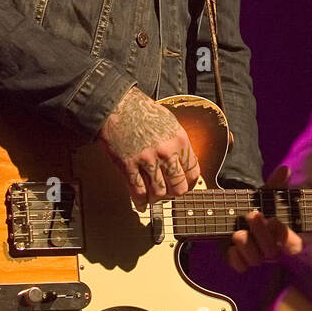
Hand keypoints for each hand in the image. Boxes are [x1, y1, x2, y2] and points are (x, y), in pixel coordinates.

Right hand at [97, 87, 200, 207]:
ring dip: (157, 198)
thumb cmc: (143, 112)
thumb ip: (179, 144)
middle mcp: (166, 153)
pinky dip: (140, 201)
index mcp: (179, 141)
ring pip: (159, 193)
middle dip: (174, 193)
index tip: (187, 186)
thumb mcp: (170, 123)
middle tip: (170, 192)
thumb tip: (185, 162)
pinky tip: (141, 203)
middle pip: (178, 187)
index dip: (191, 183)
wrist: (118, 107)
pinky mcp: (128, 166)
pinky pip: (137, 191)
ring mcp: (147, 160)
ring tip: (155, 197)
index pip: (193, 172)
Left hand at [226, 165, 303, 271]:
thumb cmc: (256, 204)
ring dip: (247, 246)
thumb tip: (285, 169)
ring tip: (237, 232)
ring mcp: (255, 255)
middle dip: (261, 233)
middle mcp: (271, 248)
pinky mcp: (239, 259)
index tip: (275, 221)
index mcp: (282, 235)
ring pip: (256, 260)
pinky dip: (235, 258)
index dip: (286, 237)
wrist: (235, 212)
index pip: (294, 246)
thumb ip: (276, 184)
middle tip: (251, 215)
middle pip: (271, 252)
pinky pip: (240, 266)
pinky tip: (229, 246)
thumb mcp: (265, 194)